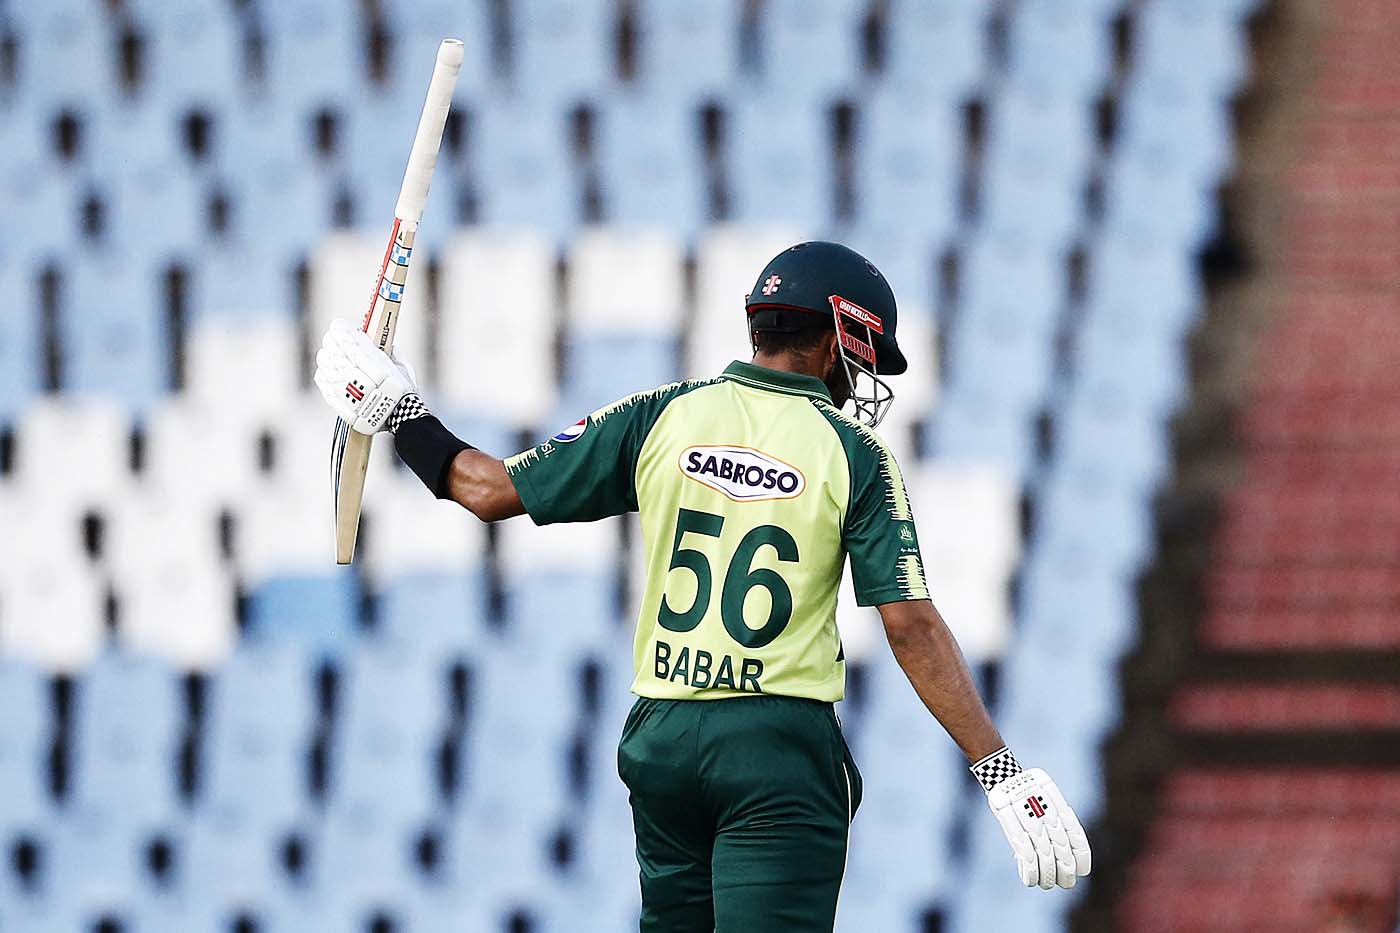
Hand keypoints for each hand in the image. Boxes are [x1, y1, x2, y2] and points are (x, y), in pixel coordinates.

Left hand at [314, 319, 417, 434]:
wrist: (402, 419)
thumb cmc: (404, 391)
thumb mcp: (402, 366)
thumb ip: (388, 350)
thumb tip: (378, 337)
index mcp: (378, 367)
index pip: (349, 342)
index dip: (341, 330)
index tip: (339, 326)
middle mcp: (360, 380)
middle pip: (335, 352)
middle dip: (332, 341)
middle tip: (333, 338)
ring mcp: (348, 393)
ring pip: (327, 366)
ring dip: (326, 356)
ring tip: (329, 353)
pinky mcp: (340, 404)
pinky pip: (324, 384)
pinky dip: (323, 374)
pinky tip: (326, 370)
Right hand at [973, 749, 1090, 889]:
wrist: (1004, 776)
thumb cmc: (1030, 793)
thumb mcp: (1049, 800)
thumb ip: (1059, 823)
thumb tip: (1071, 856)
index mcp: (1058, 805)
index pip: (1076, 835)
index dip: (1081, 856)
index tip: (1082, 871)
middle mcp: (1046, 811)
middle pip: (1061, 848)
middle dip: (1065, 870)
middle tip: (1067, 883)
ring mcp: (1028, 816)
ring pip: (1043, 853)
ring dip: (1047, 874)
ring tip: (1047, 884)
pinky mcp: (1008, 819)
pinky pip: (1022, 850)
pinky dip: (1028, 869)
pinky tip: (1031, 880)